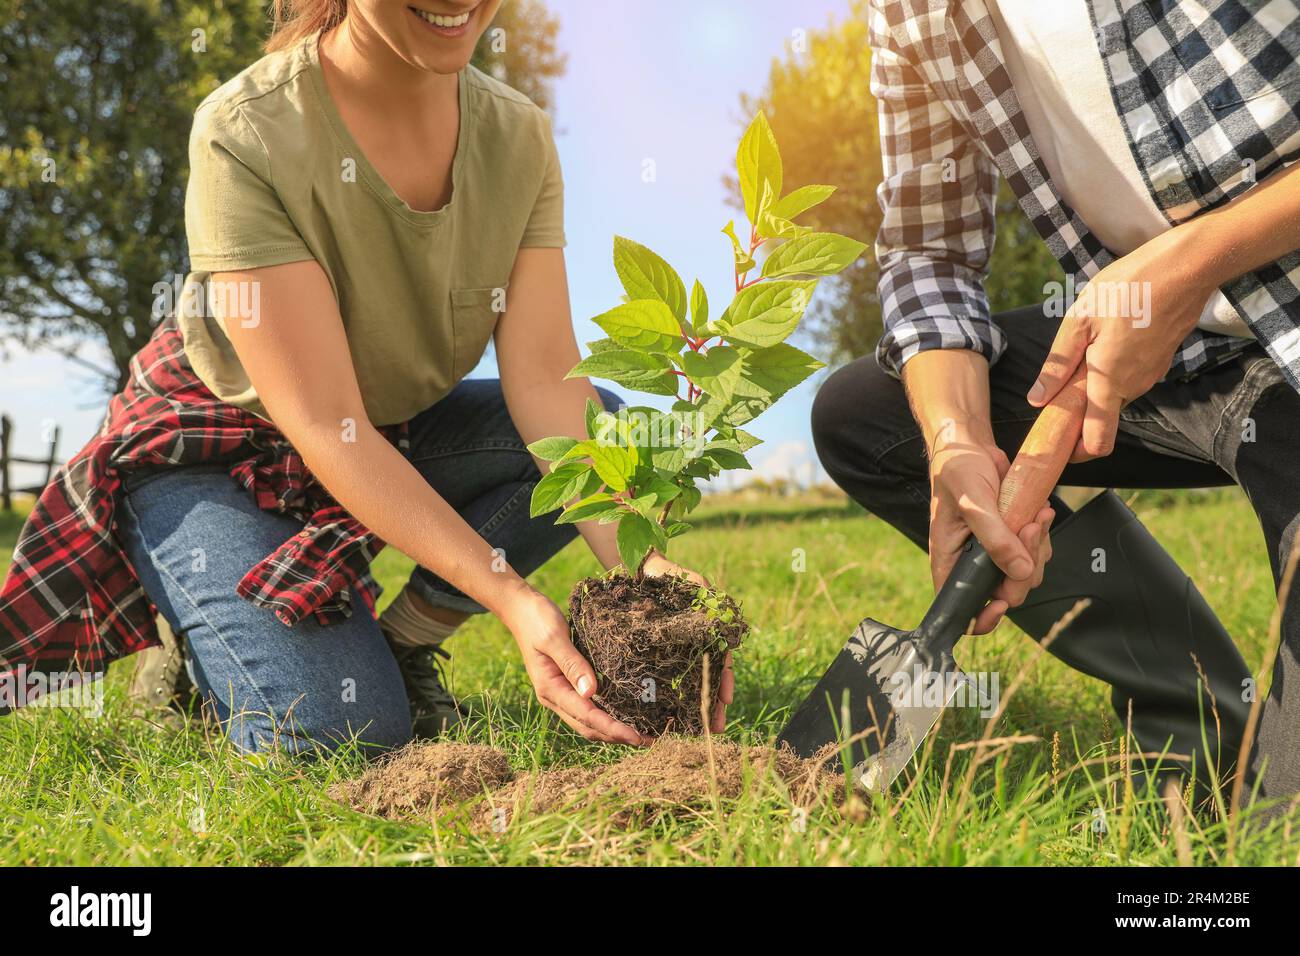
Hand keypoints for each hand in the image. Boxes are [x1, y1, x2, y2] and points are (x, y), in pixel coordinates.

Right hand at [499, 584, 643, 744]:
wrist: (521, 609)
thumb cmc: (537, 619)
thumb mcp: (554, 637)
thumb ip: (572, 663)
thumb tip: (591, 691)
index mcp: (550, 688)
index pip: (586, 716)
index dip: (613, 728)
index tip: (637, 736)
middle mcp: (555, 696)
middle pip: (589, 727)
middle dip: (618, 736)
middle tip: (651, 741)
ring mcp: (561, 692)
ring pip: (589, 721)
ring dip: (614, 729)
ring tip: (644, 732)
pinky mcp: (567, 684)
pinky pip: (589, 706)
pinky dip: (608, 714)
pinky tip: (627, 712)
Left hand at [640, 552, 732, 731]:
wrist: (641, 570)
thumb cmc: (670, 575)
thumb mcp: (693, 582)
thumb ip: (706, 594)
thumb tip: (721, 618)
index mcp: (707, 635)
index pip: (722, 661)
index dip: (725, 680)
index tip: (727, 699)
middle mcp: (693, 648)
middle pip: (707, 680)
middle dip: (713, 705)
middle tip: (715, 729)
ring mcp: (674, 655)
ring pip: (687, 686)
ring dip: (694, 708)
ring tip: (695, 730)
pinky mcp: (653, 657)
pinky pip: (662, 681)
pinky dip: (668, 698)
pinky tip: (667, 716)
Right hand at [929, 424, 1054, 633]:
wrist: (970, 448)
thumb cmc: (958, 472)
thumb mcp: (973, 503)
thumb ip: (995, 538)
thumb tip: (1020, 571)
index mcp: (950, 562)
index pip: (962, 608)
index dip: (983, 618)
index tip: (1002, 603)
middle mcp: (972, 563)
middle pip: (1006, 592)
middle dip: (1024, 567)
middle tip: (1030, 530)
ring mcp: (995, 552)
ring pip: (1026, 572)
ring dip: (1038, 546)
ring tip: (1035, 515)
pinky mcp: (1013, 538)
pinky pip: (1037, 552)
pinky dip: (1043, 534)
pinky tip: (1040, 511)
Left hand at [1028, 226, 1212, 460]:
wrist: (1185, 267)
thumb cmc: (1128, 288)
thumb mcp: (1079, 320)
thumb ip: (1058, 365)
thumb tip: (1037, 401)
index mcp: (1110, 383)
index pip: (1098, 443)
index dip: (1075, 452)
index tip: (1055, 443)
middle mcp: (1134, 387)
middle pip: (1102, 419)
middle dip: (1078, 412)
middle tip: (1057, 386)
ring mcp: (1150, 375)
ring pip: (1114, 396)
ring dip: (1094, 386)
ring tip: (1082, 350)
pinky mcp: (1158, 361)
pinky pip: (1128, 379)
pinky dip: (1111, 372)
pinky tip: (1104, 339)